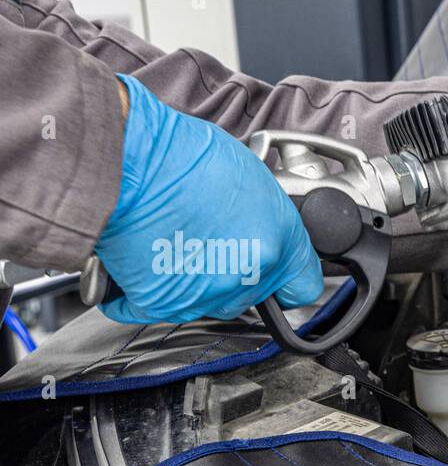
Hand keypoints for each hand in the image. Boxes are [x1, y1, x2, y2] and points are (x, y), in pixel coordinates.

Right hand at [95, 74, 323, 323]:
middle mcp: (246, 275)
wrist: (126, 159)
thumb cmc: (180, 155)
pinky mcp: (160, 303)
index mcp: (278, 244)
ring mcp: (204, 295)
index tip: (280, 280)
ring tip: (171, 241)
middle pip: (249, 295)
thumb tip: (257, 230)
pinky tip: (139, 263)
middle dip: (232, 274)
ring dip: (192, 283)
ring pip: (206, 304)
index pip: (302, 286)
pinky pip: (152, 310)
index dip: (288, 282)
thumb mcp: (250, 177)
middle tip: (207, 240)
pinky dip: (142, 293)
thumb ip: (263, 218)